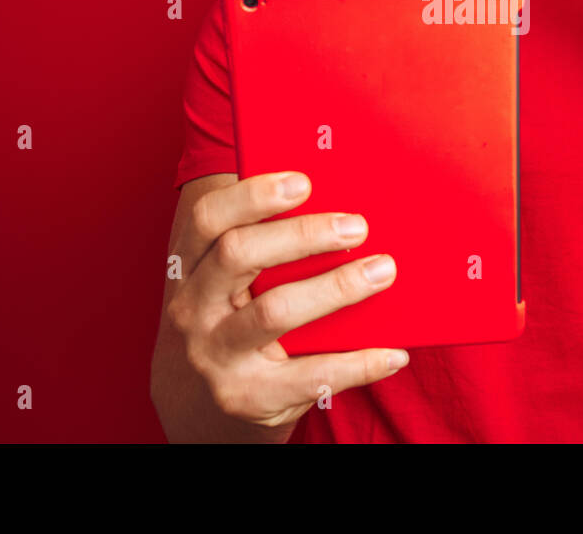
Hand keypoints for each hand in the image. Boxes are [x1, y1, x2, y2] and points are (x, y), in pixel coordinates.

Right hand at [150, 171, 407, 442]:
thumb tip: (345, 206)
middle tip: (357, 226)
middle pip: (239, 254)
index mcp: (189, 266)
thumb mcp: (238, 281)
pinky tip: (394, 351)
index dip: (253, 195)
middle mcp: (192, 308)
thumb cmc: (243, 315)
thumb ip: (272, 246)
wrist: (211, 401)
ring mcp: (215, 356)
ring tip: (383, 271)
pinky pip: (311, 376)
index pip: (208, 218)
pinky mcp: (247, 397)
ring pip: (274, 311)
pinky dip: (359, 362)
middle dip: (303, 234)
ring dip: (336, 287)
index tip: (304, 181)